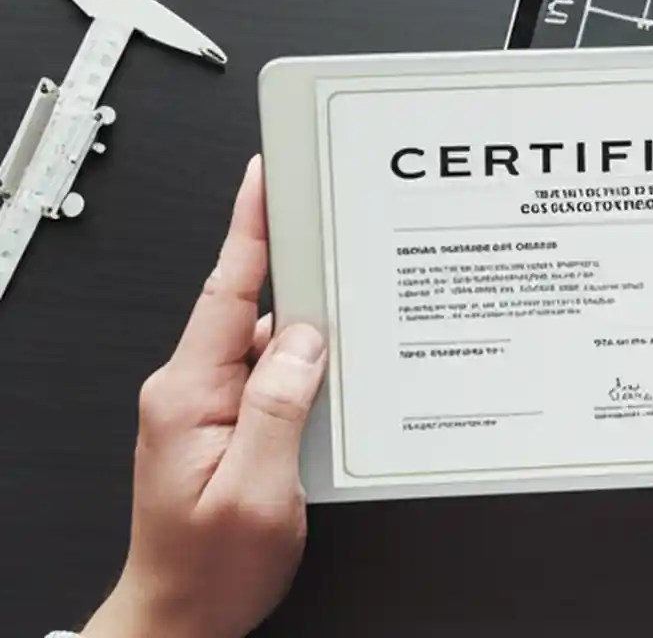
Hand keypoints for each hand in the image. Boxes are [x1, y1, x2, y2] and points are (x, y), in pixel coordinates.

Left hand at [81, 156, 326, 637]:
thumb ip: (279, 407)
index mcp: (189, 393)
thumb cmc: (208, 569)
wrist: (180, 618)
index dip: (250, 228)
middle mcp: (194, 390)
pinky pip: (275, 379)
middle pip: (254, 309)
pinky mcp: (230, 426)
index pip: (226, 291)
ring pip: (272, 346)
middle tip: (338, 234)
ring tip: (353, 328)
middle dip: (298, 269)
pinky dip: (309, 372)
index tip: (266, 178)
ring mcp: (210, 407)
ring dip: (312, 332)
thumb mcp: (255, 491)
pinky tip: (337, 384)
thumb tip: (307, 340)